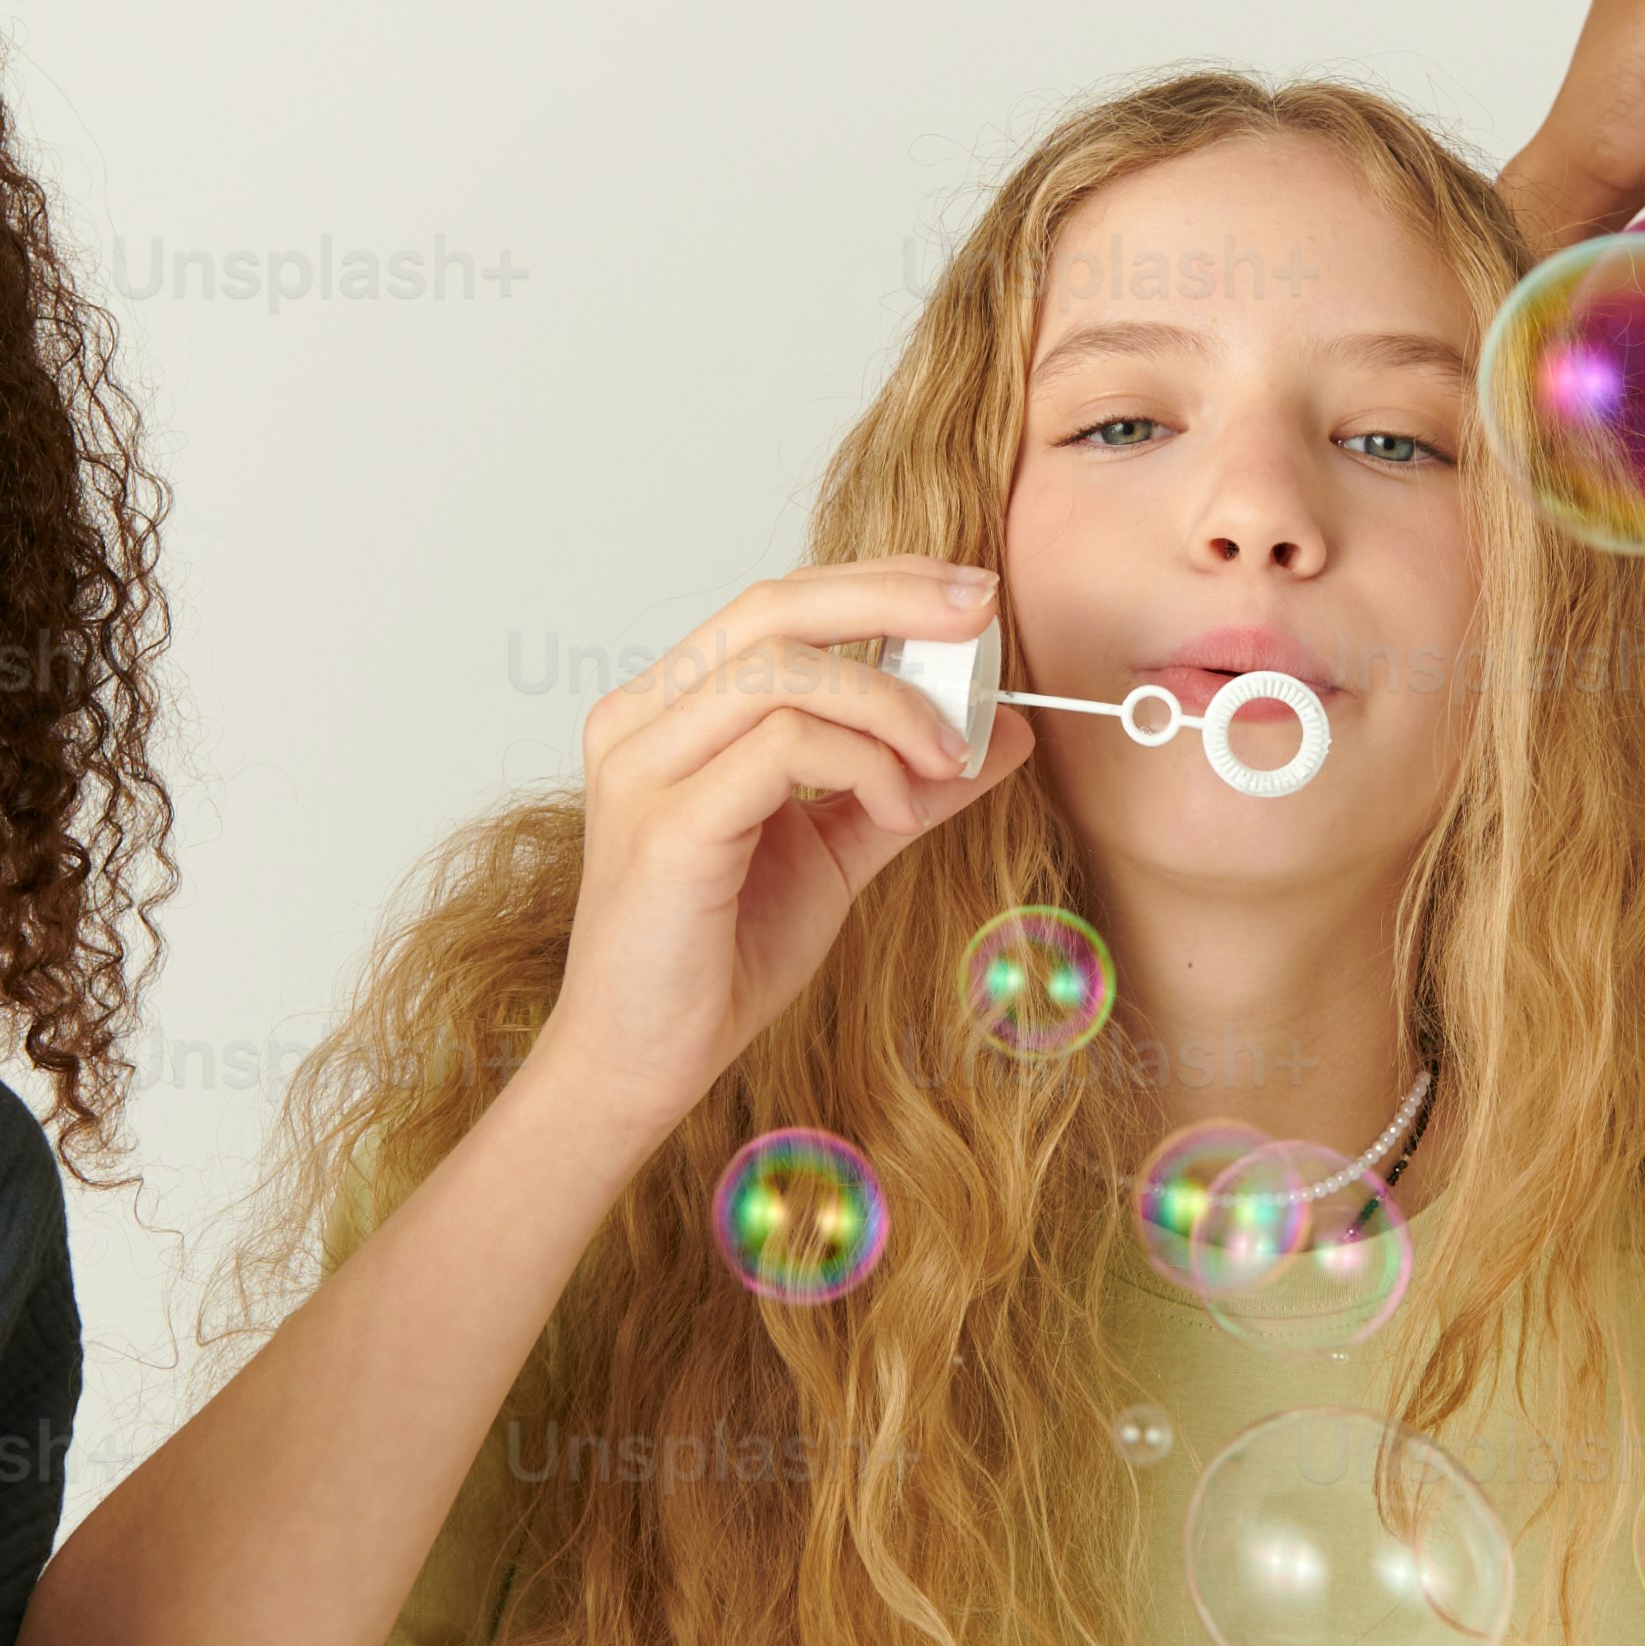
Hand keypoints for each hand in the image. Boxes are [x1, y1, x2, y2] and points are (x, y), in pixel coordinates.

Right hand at [531, 558, 1035, 1153]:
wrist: (646, 1061)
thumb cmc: (720, 957)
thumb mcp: (838, 851)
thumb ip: (906, 785)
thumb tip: (1003, 735)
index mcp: (670, 712)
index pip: (776, 608)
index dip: (876, 584)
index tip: (969, 596)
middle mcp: (642, 721)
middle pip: (774, 608)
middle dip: (892, 596)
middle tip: (982, 615)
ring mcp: (644, 767)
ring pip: (783, 672)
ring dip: (891, 705)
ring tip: (945, 760)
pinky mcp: (666, 824)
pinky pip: (783, 745)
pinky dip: (863, 764)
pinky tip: (897, 807)